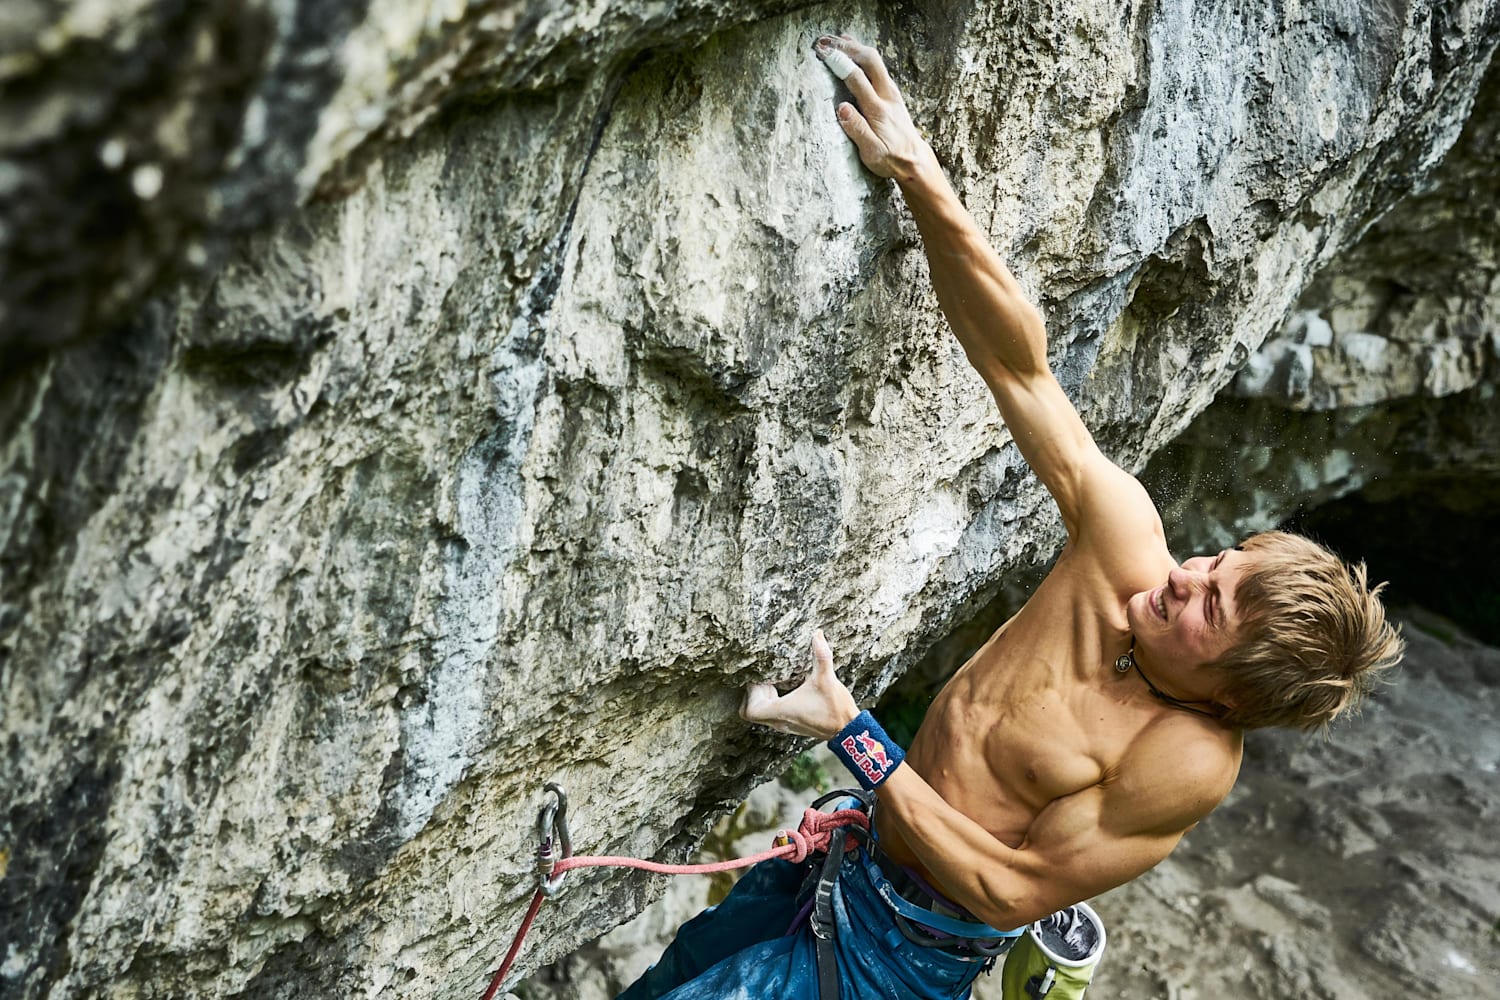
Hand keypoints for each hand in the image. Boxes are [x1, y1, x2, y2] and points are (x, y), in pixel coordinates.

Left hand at [741, 629, 860, 738]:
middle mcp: (780, 721)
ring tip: (774, 679)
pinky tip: (784, 687)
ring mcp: (785, 725)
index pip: (750, 710)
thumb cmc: (836, 708)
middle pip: (751, 711)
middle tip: (766, 676)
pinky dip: (772, 701)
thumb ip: (820, 655)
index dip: (750, 694)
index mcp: (783, 712)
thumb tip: (817, 634)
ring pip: (762, 713)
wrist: (848, 729)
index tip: (759, 678)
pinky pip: (772, 714)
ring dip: (764, 697)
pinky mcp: (792, 724)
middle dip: (755, 692)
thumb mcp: (827, 678)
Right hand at [814, 35, 936, 182]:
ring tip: (838, 38)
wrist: (914, 160)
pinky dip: (864, 56)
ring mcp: (892, 92)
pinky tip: (856, 51)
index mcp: (878, 110)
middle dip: (848, 47)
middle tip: (827, 41)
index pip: (856, 78)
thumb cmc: (891, 158)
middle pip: (870, 60)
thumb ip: (857, 129)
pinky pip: (878, 68)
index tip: (823, 52)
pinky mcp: (892, 94)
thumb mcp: (872, 152)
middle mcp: (887, 96)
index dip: (839, 62)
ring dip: (856, 47)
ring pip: (875, 61)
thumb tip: (841, 108)